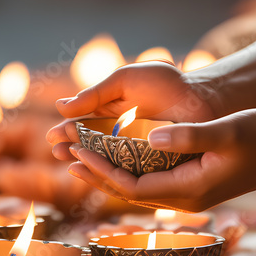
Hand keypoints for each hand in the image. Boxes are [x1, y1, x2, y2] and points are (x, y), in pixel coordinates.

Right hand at [47, 61, 221, 160]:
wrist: (203, 98)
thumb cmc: (167, 83)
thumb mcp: (126, 80)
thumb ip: (97, 93)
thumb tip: (62, 106)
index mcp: (111, 111)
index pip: (82, 124)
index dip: (66, 131)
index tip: (52, 136)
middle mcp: (119, 133)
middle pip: (88, 145)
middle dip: (70, 148)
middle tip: (57, 152)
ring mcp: (133, 151)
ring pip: (103, 161)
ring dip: (85, 162)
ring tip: (70, 162)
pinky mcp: (149, 166)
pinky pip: (126, 173)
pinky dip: (110, 175)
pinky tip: (97, 174)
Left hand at [66, 109, 255, 211]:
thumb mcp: (227, 130)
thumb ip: (190, 135)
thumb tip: (152, 137)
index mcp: (189, 188)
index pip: (132, 186)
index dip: (101, 169)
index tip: (78, 149)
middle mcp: (186, 197)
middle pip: (129, 192)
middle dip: (96, 174)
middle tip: (66, 154)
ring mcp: (190, 193)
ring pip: (138, 188)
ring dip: (107, 174)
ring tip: (79, 159)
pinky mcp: (193, 184)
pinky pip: (151, 181)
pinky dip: (127, 171)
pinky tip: (116, 158)